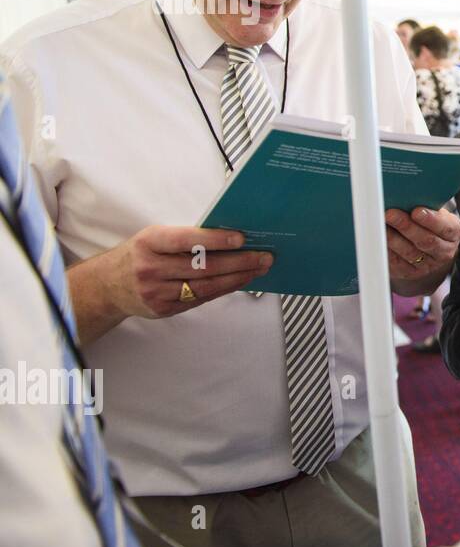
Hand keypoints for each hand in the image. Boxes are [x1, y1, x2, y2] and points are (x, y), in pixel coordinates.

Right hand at [67, 226, 271, 343]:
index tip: (241, 239)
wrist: (108, 286)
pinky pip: (199, 299)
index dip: (215, 239)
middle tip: (264, 257)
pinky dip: (223, 289)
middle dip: (238, 262)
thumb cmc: (140, 254)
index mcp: (149, 243)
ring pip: (205, 286)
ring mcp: (156, 292)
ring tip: (259, 269)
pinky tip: (240, 281)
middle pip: (202, 266)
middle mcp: (151, 268)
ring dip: (237, 278)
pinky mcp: (163, 309)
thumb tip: (230, 236)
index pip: (187, 240)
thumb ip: (185, 238)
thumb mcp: (154, 238)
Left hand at [386, 206, 459, 293]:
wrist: (428, 246)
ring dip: (393, 238)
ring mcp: (428, 265)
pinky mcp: (410, 272)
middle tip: (390, 214)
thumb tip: (405, 194)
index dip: (431, 220)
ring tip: (381, 226)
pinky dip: (387, 251)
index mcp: (454, 233)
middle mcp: (444, 251)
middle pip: (426, 241)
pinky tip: (379, 240)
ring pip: (410, 253)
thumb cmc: (428, 221)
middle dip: (406, 226)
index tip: (416, 211)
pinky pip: (397, 263)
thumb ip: (426, 204)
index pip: (446, 227)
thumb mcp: (435, 211)